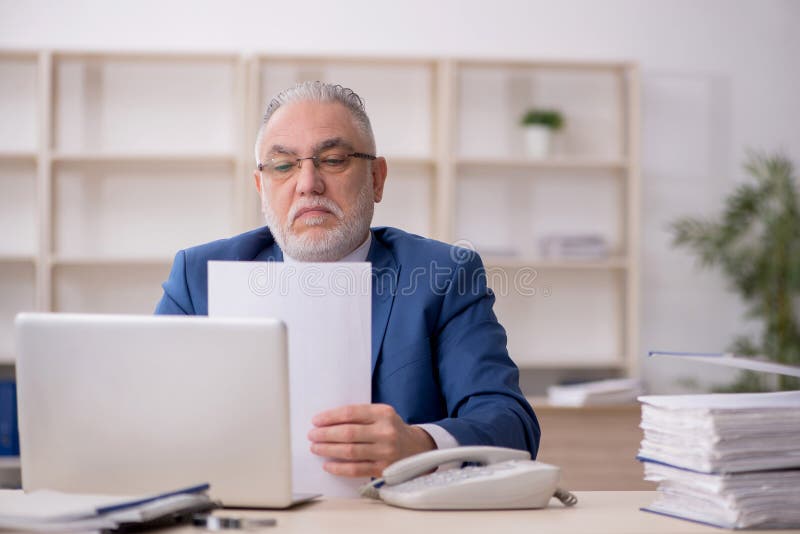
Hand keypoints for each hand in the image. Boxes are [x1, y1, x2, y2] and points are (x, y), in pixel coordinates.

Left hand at [308, 403, 435, 477]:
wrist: (417, 448)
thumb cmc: (392, 429)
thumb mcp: (382, 414)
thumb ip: (360, 415)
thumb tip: (327, 421)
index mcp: (383, 413)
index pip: (351, 413)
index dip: (330, 417)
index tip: (316, 420)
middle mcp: (386, 431)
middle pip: (348, 433)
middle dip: (325, 434)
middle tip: (312, 435)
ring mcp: (385, 452)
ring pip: (349, 451)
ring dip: (328, 450)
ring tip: (315, 448)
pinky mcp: (383, 469)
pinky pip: (355, 469)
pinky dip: (339, 467)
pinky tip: (327, 464)